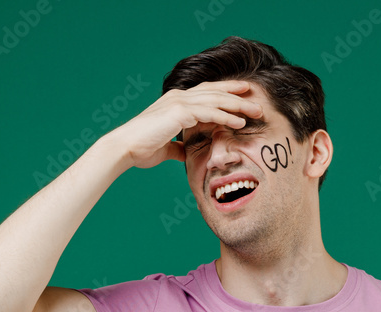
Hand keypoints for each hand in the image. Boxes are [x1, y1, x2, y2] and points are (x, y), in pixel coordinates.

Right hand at [106, 79, 263, 169]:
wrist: (124, 148)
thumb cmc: (140, 149)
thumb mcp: (164, 148)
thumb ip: (177, 147)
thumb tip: (185, 152)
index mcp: (175, 102)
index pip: (206, 92)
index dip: (225, 92)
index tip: (242, 95)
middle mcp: (179, 97)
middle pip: (215, 91)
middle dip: (237, 94)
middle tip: (256, 99)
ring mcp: (179, 103)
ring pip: (216, 99)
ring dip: (238, 105)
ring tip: (256, 111)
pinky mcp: (180, 112)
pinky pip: (209, 112)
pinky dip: (226, 116)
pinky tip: (239, 121)